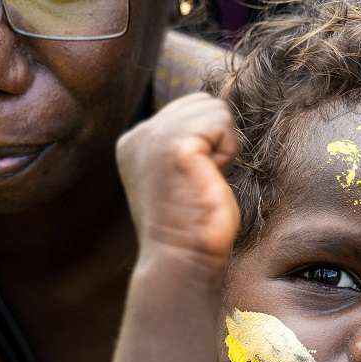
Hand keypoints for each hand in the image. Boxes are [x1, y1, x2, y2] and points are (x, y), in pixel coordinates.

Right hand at [115, 92, 241, 272]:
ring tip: (202, 180)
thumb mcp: (178, 173)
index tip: (189, 180)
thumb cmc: (190, 225)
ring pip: (214, 108)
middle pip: (202, 102)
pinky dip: (227, 151)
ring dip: (222, 145)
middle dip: (214, 138)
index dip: (204, 142)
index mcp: (133, 141)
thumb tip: (213, 112)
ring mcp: (153, 136)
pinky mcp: (175, 144)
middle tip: (199, 180)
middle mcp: (138, 133)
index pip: (187, 109)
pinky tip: (208, 178)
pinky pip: (222, 123)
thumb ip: (185, 141)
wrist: (182, 260)